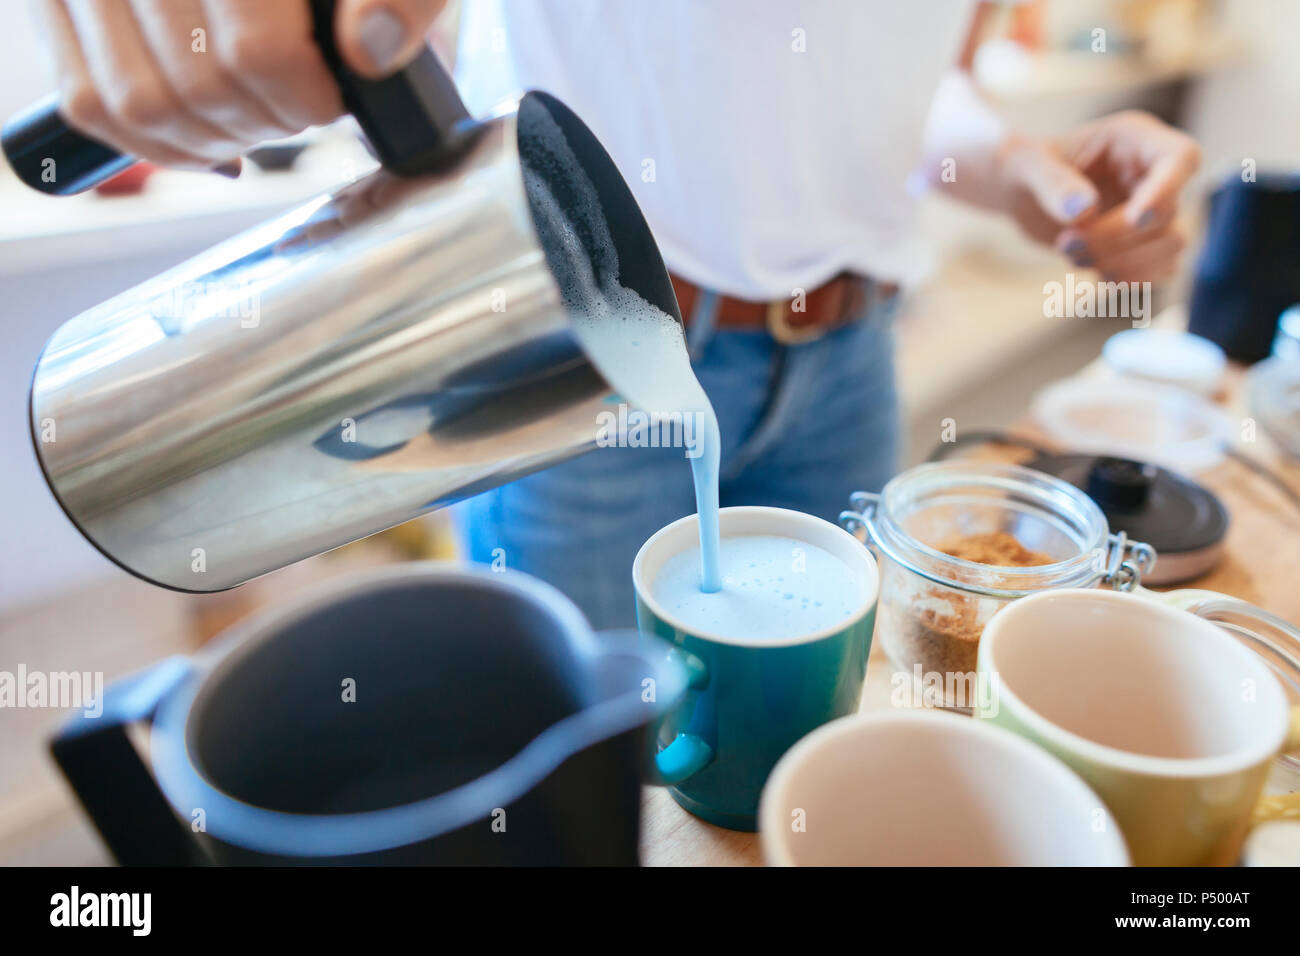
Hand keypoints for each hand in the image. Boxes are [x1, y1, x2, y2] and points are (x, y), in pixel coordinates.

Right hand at [42, 0, 448, 172]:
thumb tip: (368, 51)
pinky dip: (151, 142)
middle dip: (264, 121)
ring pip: (137, 104)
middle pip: (200, 85)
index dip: (305, 95)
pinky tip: (205, 138)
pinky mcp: (51, 2)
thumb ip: (401, 0)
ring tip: (255, 121)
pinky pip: (88, 102)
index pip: (257, 48)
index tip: (329, 96)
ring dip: (211, 141)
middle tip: (296, 110)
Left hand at [997, 110, 1200, 282]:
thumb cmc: (1021, 166)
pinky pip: (1160, 268)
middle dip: (1116, 238)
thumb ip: (1053, 182)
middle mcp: (1152, 172)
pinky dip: (1129, 278)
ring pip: (1170, 245)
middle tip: (1066, 243)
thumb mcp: (1025, 164)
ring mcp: (1153, 209)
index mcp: (1134, 138)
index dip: (1167, 191)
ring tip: (1072, 255)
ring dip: (1122, 262)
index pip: (1180, 158)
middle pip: (1167, 214)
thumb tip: (1084, 210)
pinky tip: (1094, 270)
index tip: (1137, 220)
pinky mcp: (1143, 242)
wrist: (1018, 192)